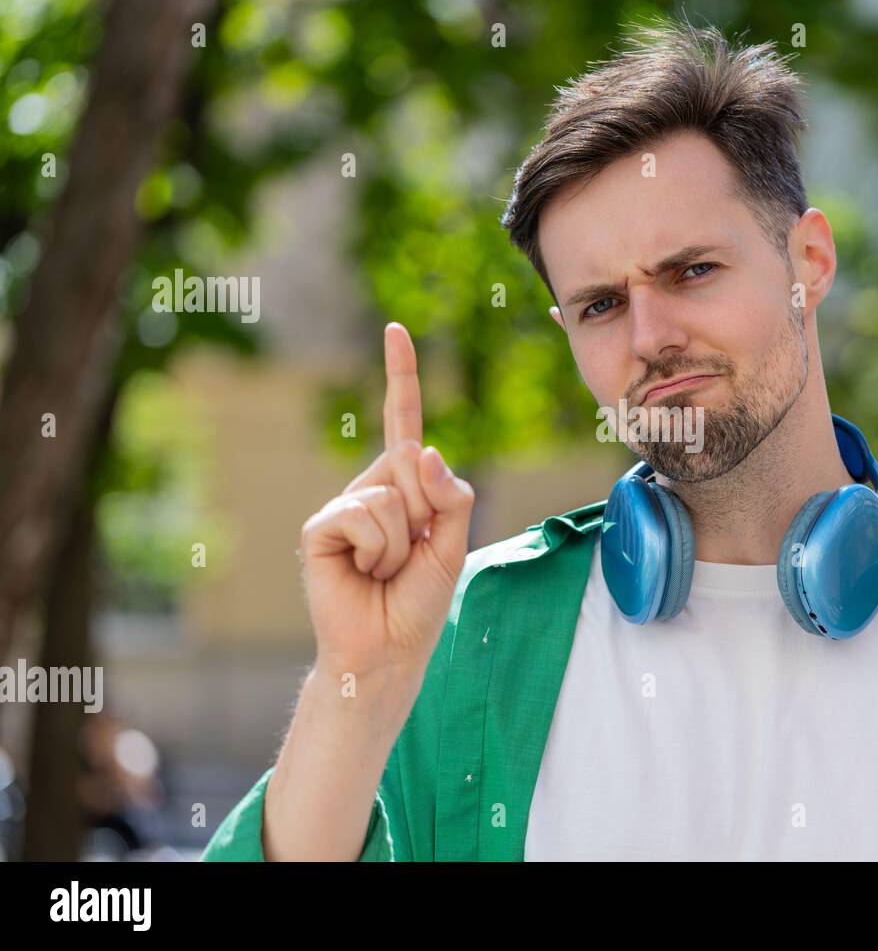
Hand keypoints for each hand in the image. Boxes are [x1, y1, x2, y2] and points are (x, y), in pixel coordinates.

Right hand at [298, 322, 474, 681]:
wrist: (387, 650)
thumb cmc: (418, 601)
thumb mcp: (453, 545)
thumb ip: (450, 497)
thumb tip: (424, 448)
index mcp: (404, 487)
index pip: (402, 423)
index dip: (401, 376)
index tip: (394, 329)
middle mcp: (372, 488)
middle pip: (412, 462)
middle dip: (428, 511)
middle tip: (413, 554)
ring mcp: (344, 506)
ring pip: (392, 493)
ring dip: (403, 541)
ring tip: (387, 570)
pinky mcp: (321, 528)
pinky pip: (365, 514)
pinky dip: (378, 548)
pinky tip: (365, 571)